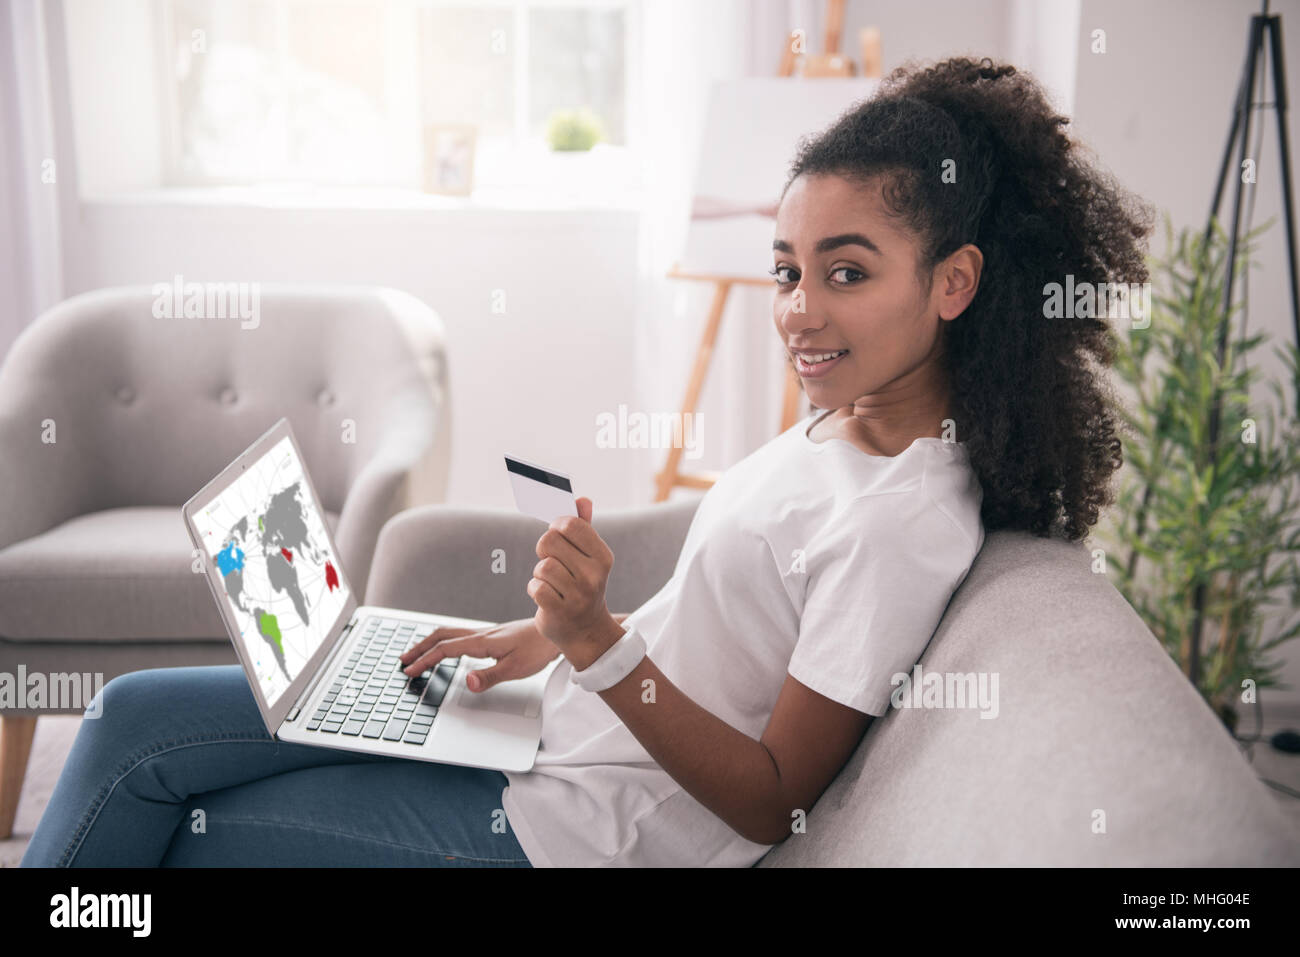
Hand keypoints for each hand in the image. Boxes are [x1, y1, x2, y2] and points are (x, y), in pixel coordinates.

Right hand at [398, 619, 559, 691]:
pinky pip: (461, 637)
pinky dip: (445, 643)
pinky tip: (448, 652)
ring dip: (430, 643)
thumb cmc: (539, 649)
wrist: (556, 631)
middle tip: (403, 661)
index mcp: (482, 642)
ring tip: (418, 655)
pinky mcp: (493, 636)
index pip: (445, 649)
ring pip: (450, 634)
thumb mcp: (515, 668)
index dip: (424, 660)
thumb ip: (489, 677)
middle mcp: (481, 635)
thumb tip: (467, 683)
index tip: (410, 671)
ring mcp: (486, 634)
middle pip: (441, 636)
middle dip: (419, 648)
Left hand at [528, 496, 620, 667]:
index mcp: (602, 556)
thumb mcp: (588, 557)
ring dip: (540, 574)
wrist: (586, 631)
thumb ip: (583, 526)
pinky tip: (546, 597)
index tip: (559, 537)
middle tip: (553, 563)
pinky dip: (535, 590)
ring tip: (552, 583)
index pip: (571, 524)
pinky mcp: (560, 611)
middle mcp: (594, 574)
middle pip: (549, 540)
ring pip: (542, 566)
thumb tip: (582, 498)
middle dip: (544, 551)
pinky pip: (536, 587)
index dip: (557, 527)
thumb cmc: (582, 586)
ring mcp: (579, 594)